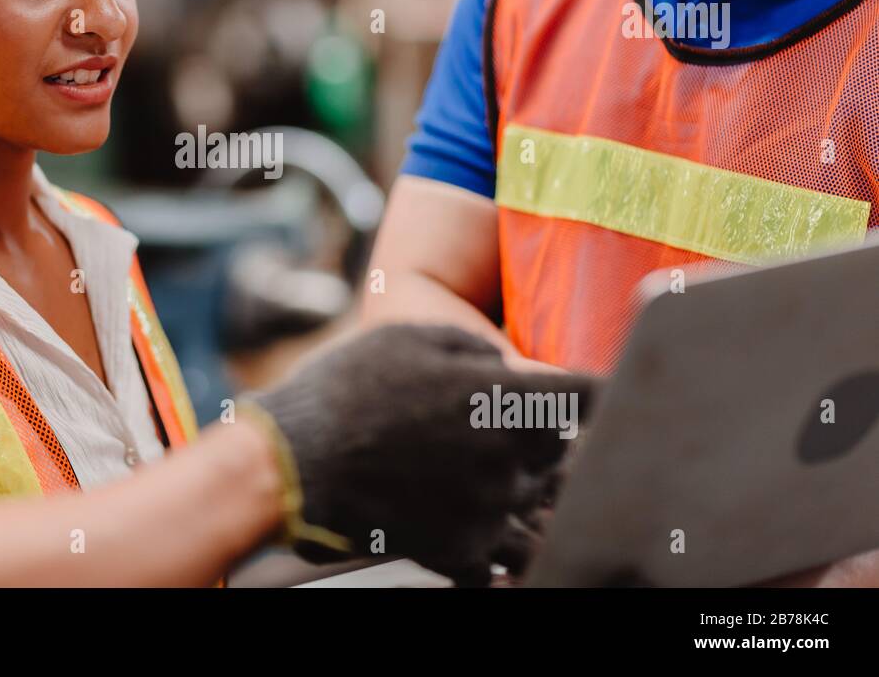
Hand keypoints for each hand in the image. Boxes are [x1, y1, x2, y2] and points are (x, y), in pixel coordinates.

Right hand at [247, 323, 598, 584]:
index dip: (596, 393)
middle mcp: (508, 457)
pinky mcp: (458, 549)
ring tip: (481, 479)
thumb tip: (503, 368)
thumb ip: (471, 349)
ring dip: (519, 492)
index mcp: (504, 398)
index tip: (601, 393)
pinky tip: (464, 523)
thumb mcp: (408, 338)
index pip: (587, 398)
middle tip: (503, 429)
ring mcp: (487, 510)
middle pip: (560, 454)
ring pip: (534, 507)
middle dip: (542, 439)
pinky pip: (497, 557)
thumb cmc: (346, 389)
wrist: (293, 463)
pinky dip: (489, 544)